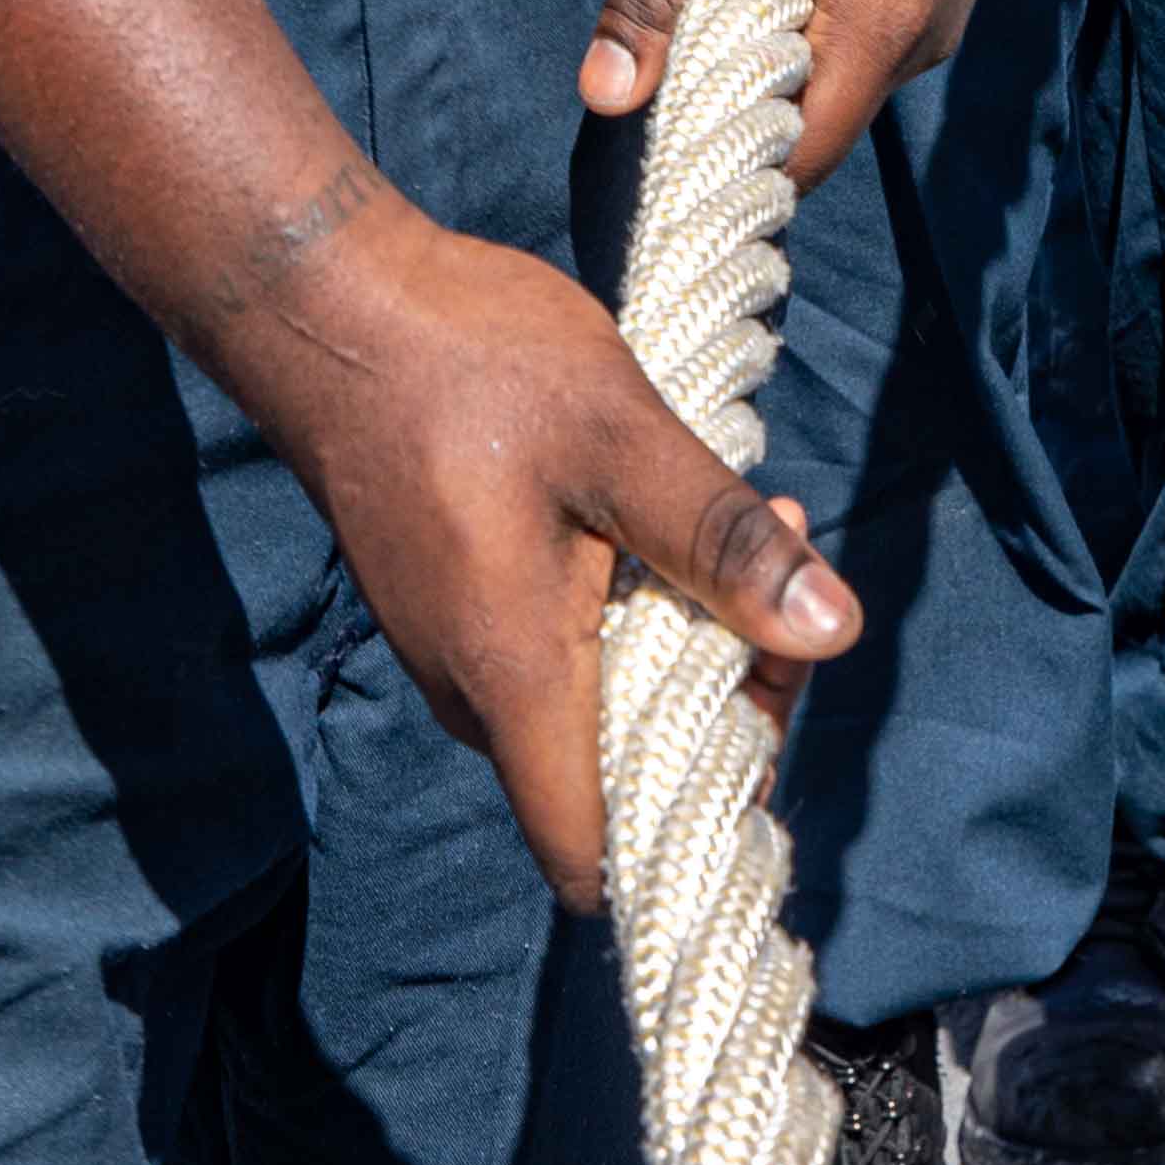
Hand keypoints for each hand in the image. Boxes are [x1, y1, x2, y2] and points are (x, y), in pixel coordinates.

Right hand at [250, 185, 858, 914]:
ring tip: (738, 510)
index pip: (603, 858)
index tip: (772, 692)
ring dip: (685, 632)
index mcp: (515, 682)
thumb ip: (722, 542)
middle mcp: (476, 699)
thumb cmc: (469, 360)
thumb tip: (836, 632)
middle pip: (622, 777)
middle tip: (780, 548)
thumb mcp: (621, 434)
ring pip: (597, 705)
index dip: (705, 816)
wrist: (328, 305)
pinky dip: (631, 603)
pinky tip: (657, 507)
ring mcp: (456, 656)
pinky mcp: (454, 610)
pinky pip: (559, 655)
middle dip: (726, 687)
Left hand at [582, 0, 995, 191]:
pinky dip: (816, 14)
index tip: (647, 160)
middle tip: (662, 61)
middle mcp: (935, 27)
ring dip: (777, 53)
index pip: (800, 159)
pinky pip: (871, 25)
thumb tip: (601, 97)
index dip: (718, 170)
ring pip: (845, 69)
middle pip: (823, 118)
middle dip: (741, 107)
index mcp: (885, 21)